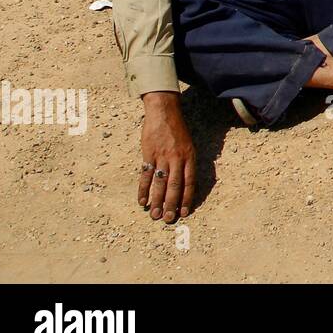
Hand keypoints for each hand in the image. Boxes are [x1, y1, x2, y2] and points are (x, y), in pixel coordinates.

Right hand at [138, 92, 195, 222]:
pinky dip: (143, 189)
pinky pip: (145, 175)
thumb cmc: (177, 130)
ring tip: (155, 215)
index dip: (187, 198)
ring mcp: (162, 157)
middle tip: (169, 219)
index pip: (190, 181)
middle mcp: (177, 158)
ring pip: (160, 183)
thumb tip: (187, 182)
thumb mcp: (189, 145)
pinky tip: (142, 201)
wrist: (164, 113)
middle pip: (175, 185)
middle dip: (172, 204)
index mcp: (189, 157)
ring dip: (158, 200)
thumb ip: (187, 162)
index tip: (185, 212)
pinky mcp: (149, 154)